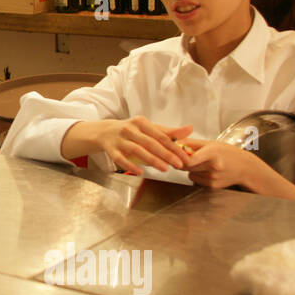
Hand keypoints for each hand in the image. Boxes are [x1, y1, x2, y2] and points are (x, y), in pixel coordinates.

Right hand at [79, 117, 193, 174]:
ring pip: (137, 150)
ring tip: (164, 169)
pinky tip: (141, 172)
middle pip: (150, 142)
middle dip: (166, 154)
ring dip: (152, 160)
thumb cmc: (131, 131)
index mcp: (141, 122)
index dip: (174, 147)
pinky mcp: (110, 149)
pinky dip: (131, 166)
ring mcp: (119, 139)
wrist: (104, 132)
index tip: (185, 157)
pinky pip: (121, 159)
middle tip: (179, 165)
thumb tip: (190, 129)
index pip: (160, 135)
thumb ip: (168, 131)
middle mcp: (129, 129)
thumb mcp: (148, 128)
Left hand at [180, 138, 258, 190]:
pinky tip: (207, 170)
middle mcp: (213, 167)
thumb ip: (191, 143)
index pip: (189, 160)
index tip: (176, 153)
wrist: (245, 168)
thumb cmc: (227, 153)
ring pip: (189, 173)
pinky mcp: (212, 186)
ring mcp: (213, 178)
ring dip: (190, 168)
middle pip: (186, 166)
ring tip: (203, 162)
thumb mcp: (211, 143)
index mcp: (213, 153)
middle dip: (182, 160)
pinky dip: (197, 174)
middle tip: (186, 155)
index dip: (180, 157)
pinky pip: (195, 179)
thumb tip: (173, 143)